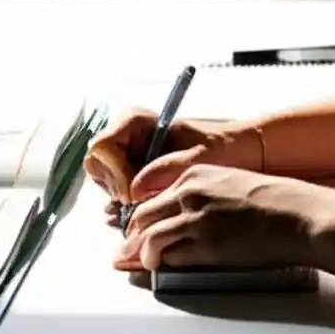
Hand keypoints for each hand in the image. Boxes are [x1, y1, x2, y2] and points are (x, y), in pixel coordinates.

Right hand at [84, 109, 260, 203]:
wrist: (238, 155)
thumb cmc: (221, 149)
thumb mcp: (197, 157)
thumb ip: (165, 169)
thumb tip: (133, 190)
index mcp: (134, 121)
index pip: (102, 147)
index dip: (115, 172)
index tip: (134, 192)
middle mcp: (125, 135)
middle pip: (97, 163)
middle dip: (115, 186)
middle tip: (138, 201)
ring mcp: (126, 155)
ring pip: (103, 180)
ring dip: (119, 198)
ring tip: (146, 204)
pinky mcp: (132, 173)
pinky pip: (115, 190)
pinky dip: (124, 205)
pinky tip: (139, 212)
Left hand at [112, 165, 321, 271]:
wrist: (298, 215)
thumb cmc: (273, 200)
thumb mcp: (229, 182)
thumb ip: (201, 193)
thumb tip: (181, 213)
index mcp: (194, 174)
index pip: (150, 194)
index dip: (138, 214)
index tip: (133, 225)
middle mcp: (189, 193)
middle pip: (143, 216)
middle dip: (131, 235)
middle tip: (125, 249)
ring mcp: (195, 220)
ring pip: (150, 238)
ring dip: (141, 253)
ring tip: (139, 262)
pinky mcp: (205, 246)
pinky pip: (171, 257)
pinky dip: (161, 263)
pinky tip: (159, 267)